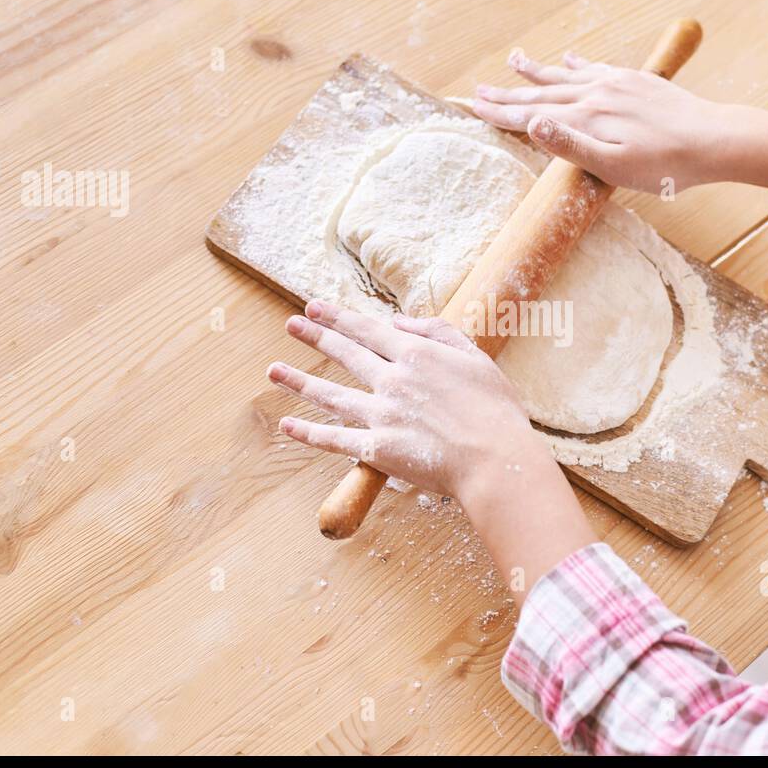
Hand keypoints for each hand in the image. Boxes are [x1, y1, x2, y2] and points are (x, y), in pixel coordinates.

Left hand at [272, 299, 599, 602]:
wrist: (495, 459)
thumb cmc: (495, 410)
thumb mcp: (476, 358)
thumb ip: (440, 333)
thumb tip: (400, 320)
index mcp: (417, 355)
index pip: (368, 330)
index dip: (339, 317)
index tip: (315, 307)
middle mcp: (392, 381)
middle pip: (346, 354)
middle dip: (316, 337)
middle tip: (292, 324)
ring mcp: (381, 415)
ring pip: (330, 395)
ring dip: (299, 381)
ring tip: (273, 370)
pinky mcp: (377, 449)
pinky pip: (334, 440)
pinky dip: (308, 434)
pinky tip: (287, 425)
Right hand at [473, 49, 726, 192]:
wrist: (712, 140)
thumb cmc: (664, 165)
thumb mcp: (613, 166)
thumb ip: (570, 145)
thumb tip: (532, 122)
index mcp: (585, 118)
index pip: (532, 116)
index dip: (502, 113)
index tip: (474, 108)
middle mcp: (595, 95)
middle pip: (542, 94)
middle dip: (508, 94)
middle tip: (479, 90)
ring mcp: (615, 84)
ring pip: (566, 76)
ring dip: (537, 72)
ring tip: (514, 61)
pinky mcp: (635, 81)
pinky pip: (596, 67)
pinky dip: (576, 63)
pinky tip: (569, 57)